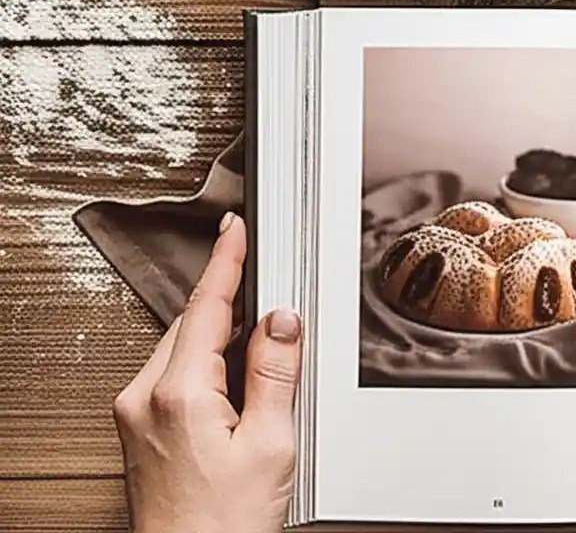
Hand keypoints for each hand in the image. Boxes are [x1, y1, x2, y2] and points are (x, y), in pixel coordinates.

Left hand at [111, 212, 302, 532]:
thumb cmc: (224, 524)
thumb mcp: (271, 445)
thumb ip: (275, 373)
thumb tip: (281, 321)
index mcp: (178, 394)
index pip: (206, 306)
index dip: (226, 262)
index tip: (234, 229)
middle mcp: (144, 398)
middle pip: (194, 325)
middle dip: (234, 310)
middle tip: (275, 309)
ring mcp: (136, 415)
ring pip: (184, 350)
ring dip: (222, 343)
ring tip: (263, 373)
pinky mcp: (139, 431)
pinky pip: (174, 376)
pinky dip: (207, 369)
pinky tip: (236, 393)